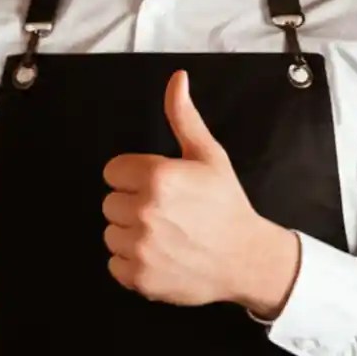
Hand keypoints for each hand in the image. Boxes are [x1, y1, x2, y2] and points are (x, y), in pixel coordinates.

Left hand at [101, 70, 299, 316]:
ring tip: (163, 234)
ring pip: (111, 233)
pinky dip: (131, 264)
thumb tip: (176, 79)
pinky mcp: (140, 277)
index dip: (134, 177)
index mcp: (158, 176)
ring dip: (130, 234)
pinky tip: (159, 256)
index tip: (157, 186)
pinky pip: (114, 264)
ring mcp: (141, 247)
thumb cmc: (226, 205)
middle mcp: (145, 210)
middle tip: (165, 212)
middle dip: (132, 204)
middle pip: (110, 202)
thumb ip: (183, 116)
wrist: (246, 259)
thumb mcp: (208, 155)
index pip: (113, 171)